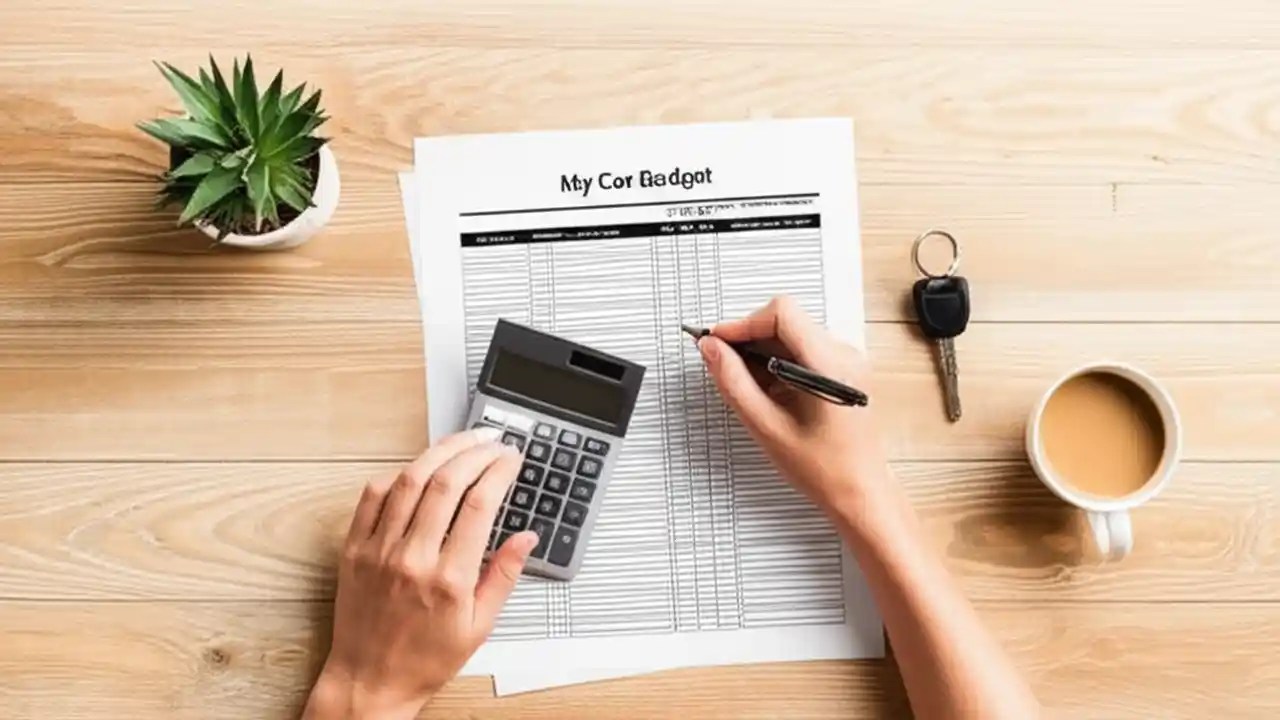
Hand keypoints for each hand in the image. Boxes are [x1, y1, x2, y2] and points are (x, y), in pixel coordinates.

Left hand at [304, 428, 537, 719]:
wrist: (370, 682)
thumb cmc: (424, 660)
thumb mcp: (480, 626)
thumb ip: (504, 576)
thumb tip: (526, 538)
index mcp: (449, 579)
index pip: (480, 505)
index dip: (499, 471)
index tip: (510, 459)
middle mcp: (412, 559)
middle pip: (446, 482)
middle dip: (475, 452)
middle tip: (492, 441)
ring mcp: (379, 550)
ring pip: (409, 480)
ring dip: (439, 452)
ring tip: (461, 441)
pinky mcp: (354, 549)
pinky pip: (373, 497)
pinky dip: (398, 474)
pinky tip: (416, 469)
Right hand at [697, 296, 897, 530]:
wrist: (860, 492)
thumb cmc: (825, 469)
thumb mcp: (767, 426)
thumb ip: (734, 382)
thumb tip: (712, 350)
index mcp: (830, 365)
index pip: (781, 314)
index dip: (743, 323)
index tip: (718, 341)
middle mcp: (845, 356)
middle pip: (786, 323)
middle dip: (750, 340)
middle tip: (724, 366)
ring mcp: (848, 362)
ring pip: (792, 336)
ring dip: (763, 355)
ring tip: (750, 390)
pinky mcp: (844, 371)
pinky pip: (804, 352)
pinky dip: (779, 365)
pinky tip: (769, 395)